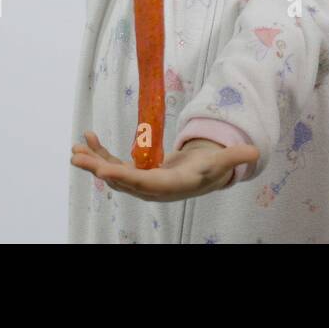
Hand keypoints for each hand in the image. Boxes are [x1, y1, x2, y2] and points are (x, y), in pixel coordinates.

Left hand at [70, 130, 258, 201]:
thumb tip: (253, 152)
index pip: (145, 184)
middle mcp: (151, 188)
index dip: (125, 178)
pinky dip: (100, 153)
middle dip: (100, 169)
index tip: (105, 172)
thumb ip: (233, 157)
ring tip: (75, 151)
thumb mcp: (221, 161)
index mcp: (170, 185)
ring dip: (94, 162)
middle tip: (80, 159)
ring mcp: (141, 182)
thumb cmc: (210, 167)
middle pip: (123, 180)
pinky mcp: (135, 173)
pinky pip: (114, 164)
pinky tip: (88, 139)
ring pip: (113, 173)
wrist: (201, 176)